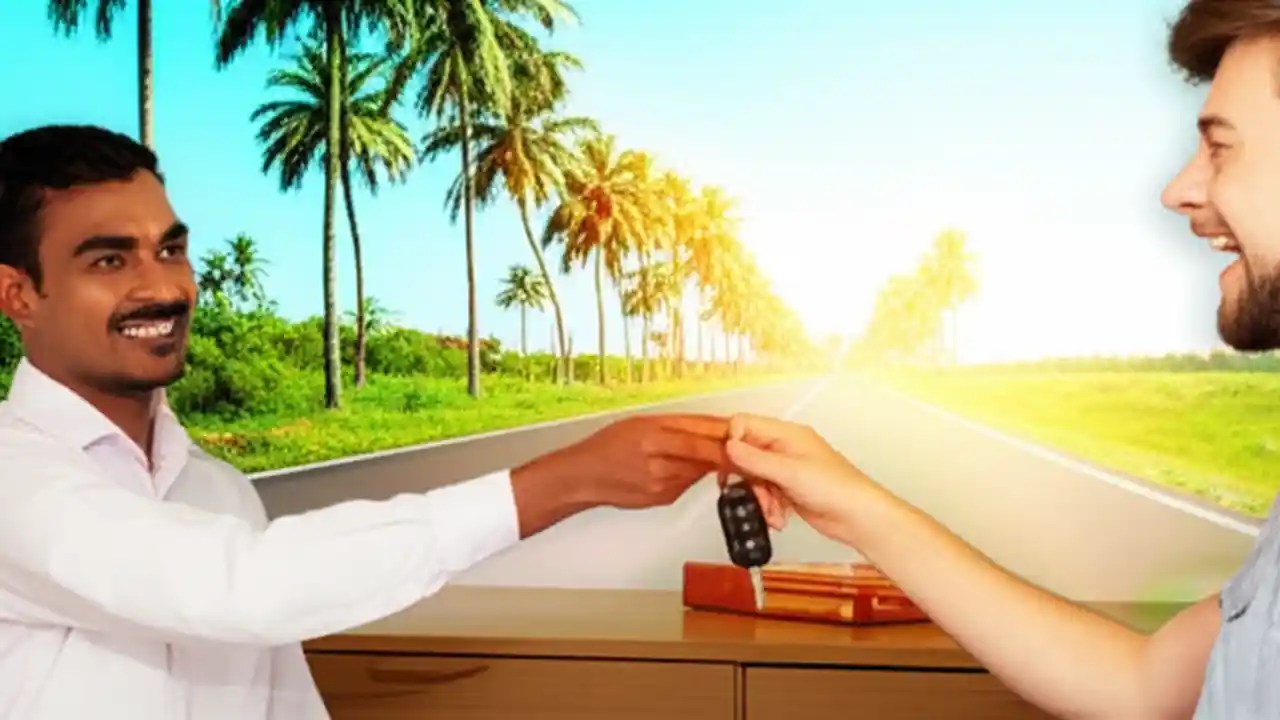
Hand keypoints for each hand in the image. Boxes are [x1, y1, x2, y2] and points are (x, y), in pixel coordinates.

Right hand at [577, 413, 729, 507]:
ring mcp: (661, 484)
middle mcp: (657, 462)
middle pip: (703, 457)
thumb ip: (677, 424)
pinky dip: (692, 473)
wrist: (585, 477)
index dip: (723, 435)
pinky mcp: (663, 498)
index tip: (740, 430)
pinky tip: (685, 466)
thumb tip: (710, 424)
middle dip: (725, 450)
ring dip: (710, 462)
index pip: (698, 437)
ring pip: (699, 470)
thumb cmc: (608, 446)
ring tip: (715, 451)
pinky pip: (687, 482)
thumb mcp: (640, 422)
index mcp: (651, 436)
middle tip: (741, 444)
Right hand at [724, 413, 877, 544]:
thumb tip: (728, 446)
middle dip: (745, 477)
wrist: (858, 517)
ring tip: (771, 511)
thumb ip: (755, 459)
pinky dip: (768, 507)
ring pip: (754, 477)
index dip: (733, 442)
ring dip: (758, 497)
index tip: (729, 465)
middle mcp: (785, 447)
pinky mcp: (789, 488)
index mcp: (786, 434)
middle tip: (743, 491)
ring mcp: (787, 468)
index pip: (745, 425)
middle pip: (747, 454)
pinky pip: (766, 493)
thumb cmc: (835, 488)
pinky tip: (778, 518)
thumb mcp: (789, 471)